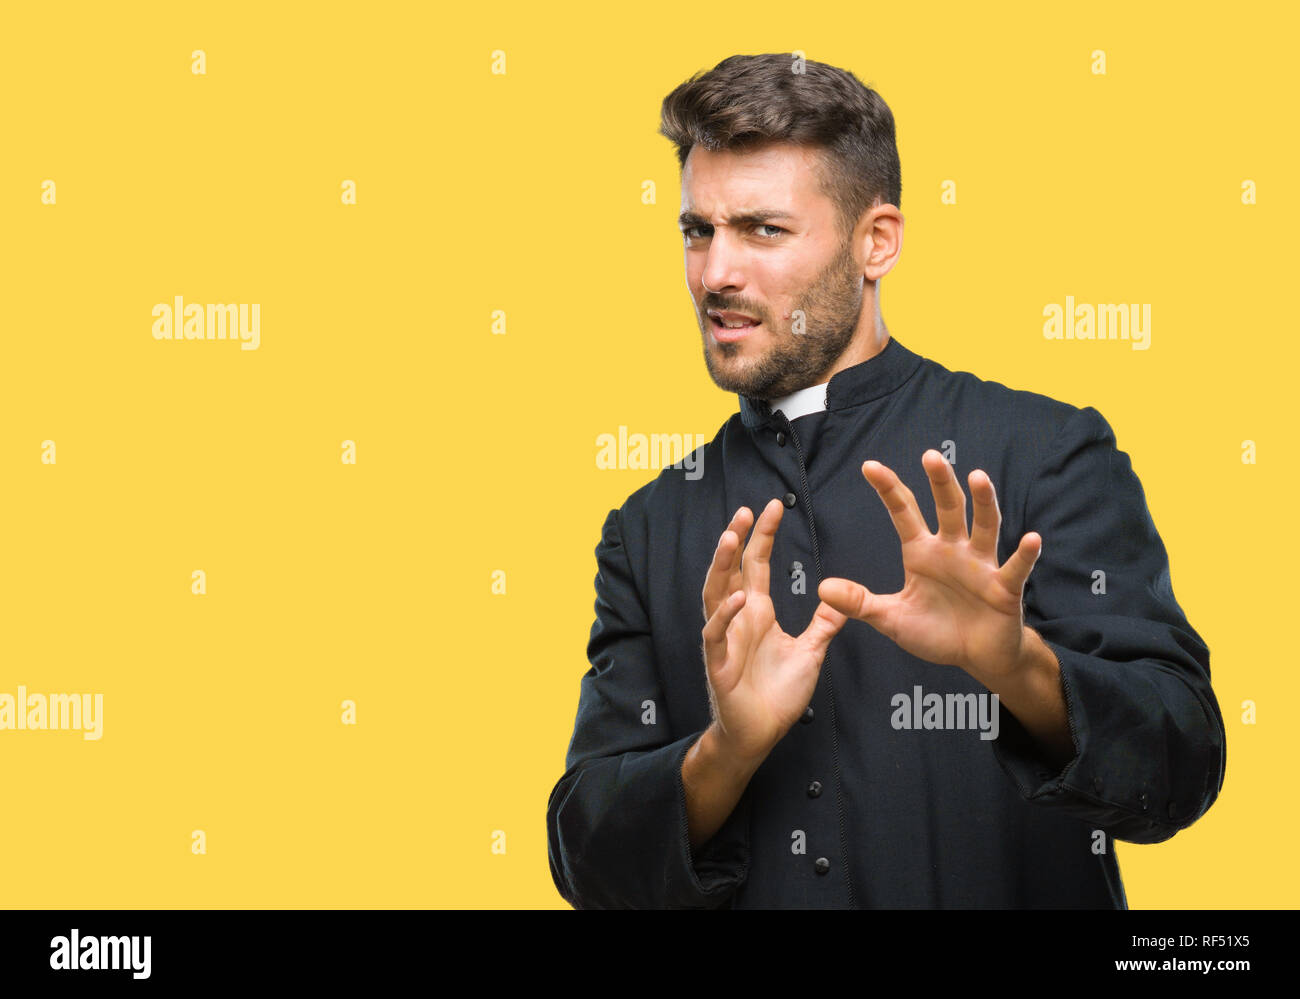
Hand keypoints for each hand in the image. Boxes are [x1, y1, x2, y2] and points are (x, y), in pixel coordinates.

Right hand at [701, 499, 848, 763]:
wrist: (759, 734)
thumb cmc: (778, 694)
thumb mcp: (810, 652)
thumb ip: (823, 624)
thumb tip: (841, 598)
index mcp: (758, 613)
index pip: (757, 565)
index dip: (763, 536)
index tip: (772, 507)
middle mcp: (738, 620)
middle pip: (732, 571)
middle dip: (737, 540)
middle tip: (746, 510)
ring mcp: (725, 640)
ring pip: (715, 595)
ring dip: (722, 567)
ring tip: (732, 539)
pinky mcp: (719, 664)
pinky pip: (717, 635)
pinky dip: (726, 616)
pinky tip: (739, 598)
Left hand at [818, 450, 1041, 683]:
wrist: (975, 657)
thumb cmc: (935, 631)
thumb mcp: (891, 619)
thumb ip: (860, 603)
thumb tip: (822, 589)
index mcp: (922, 552)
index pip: (904, 512)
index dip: (889, 489)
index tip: (869, 465)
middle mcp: (952, 550)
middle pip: (947, 508)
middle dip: (940, 482)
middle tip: (930, 456)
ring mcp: (980, 565)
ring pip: (984, 526)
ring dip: (983, 502)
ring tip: (978, 477)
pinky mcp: (1004, 588)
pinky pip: (1016, 568)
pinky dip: (1025, 554)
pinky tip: (1032, 539)